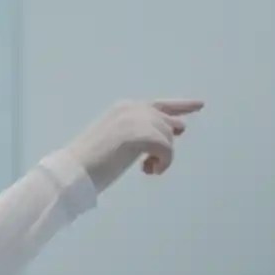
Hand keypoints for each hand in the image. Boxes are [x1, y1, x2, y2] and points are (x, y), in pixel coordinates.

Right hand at [63, 99, 203, 192]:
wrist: (75, 169)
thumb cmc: (93, 160)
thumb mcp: (121, 139)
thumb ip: (144, 131)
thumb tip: (178, 128)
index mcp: (125, 107)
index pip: (160, 104)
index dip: (182, 105)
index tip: (200, 104)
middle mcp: (133, 107)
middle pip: (167, 123)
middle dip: (166, 143)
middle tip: (154, 162)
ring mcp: (136, 119)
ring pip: (168, 137)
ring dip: (162, 157)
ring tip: (144, 168)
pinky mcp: (141, 134)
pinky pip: (167, 149)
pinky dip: (162, 163)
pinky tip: (149, 170)